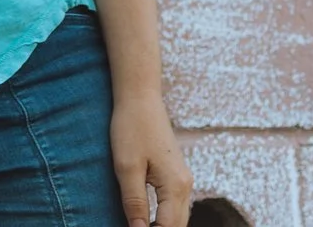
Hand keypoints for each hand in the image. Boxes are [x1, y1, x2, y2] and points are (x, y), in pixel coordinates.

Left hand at [110, 92, 191, 226]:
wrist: (140, 98)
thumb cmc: (131, 128)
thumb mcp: (127, 168)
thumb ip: (134, 203)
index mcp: (175, 186)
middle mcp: (185, 185)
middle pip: (177, 226)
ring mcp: (183, 179)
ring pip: (178, 218)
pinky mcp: (176, 174)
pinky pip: (175, 207)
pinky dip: (165, 219)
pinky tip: (149, 222)